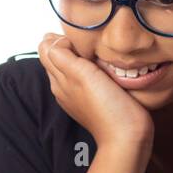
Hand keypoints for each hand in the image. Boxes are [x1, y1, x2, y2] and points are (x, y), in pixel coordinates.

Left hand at [37, 33, 153, 148]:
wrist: (126, 136)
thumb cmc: (106, 106)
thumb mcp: (81, 74)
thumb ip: (62, 56)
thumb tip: (54, 41)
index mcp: (58, 78)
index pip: (46, 49)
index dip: (59, 37)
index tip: (80, 36)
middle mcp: (62, 86)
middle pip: (55, 56)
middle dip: (65, 43)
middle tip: (87, 39)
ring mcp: (75, 95)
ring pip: (68, 66)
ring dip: (76, 54)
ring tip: (94, 50)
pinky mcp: (91, 100)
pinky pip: (82, 77)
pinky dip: (86, 67)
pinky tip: (100, 67)